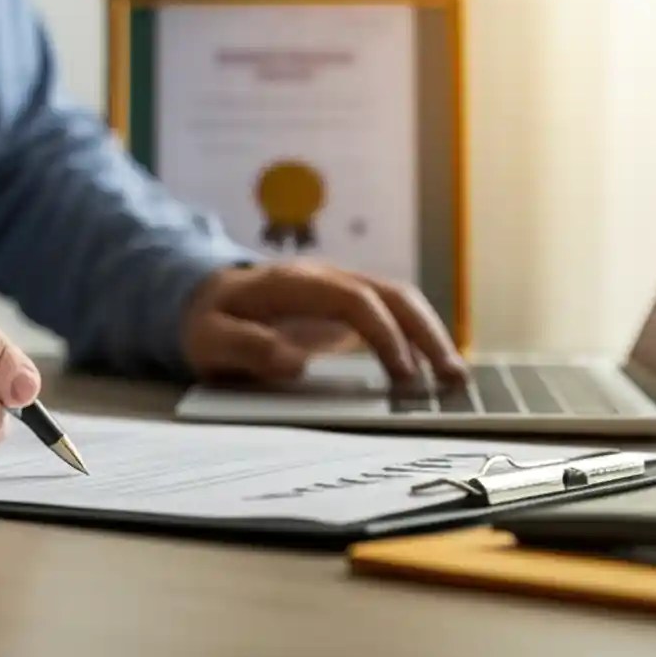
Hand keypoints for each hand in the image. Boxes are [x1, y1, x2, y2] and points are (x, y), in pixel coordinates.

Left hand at [181, 261, 466, 382]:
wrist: (200, 297)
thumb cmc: (207, 321)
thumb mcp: (208, 338)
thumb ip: (245, 346)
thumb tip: (295, 362)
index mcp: (296, 283)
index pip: (355, 300)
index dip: (384, 335)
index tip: (403, 376)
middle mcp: (326, 279)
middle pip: (392, 294)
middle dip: (426, 334)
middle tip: (452, 377)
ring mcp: (339, 290)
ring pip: (398, 301)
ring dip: (429, 335)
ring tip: (455, 377)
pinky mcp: (345, 307)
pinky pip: (390, 316)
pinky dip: (416, 339)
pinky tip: (432, 370)